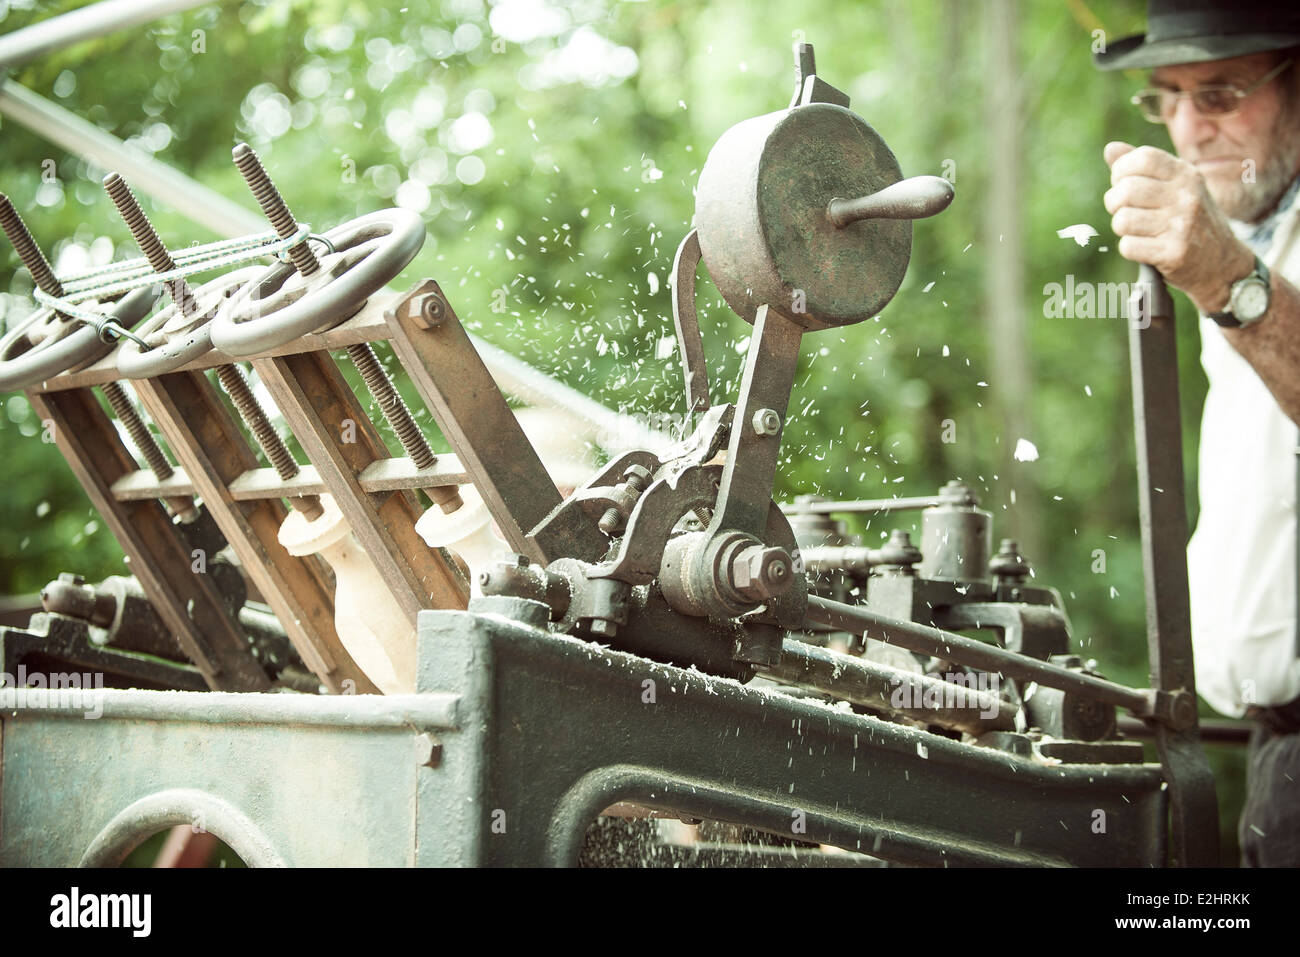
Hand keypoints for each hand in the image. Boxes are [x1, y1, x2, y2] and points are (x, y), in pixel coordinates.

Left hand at [1103, 141, 1254, 313]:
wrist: (1221, 263)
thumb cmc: (1189, 220)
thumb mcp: (1176, 187)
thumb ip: (1143, 167)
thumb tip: (1110, 148)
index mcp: (1186, 175)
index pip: (1143, 158)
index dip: (1121, 170)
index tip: (1122, 183)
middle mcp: (1187, 197)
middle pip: (1126, 190)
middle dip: (1114, 202)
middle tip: (1123, 210)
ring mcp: (1182, 225)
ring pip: (1122, 220)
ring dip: (1122, 228)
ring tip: (1138, 230)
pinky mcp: (1174, 253)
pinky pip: (1128, 246)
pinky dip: (1130, 248)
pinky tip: (1146, 247)